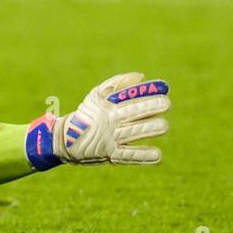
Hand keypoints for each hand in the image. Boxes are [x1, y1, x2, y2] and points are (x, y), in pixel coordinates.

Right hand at [28, 73, 170, 167]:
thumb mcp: (96, 95)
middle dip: (151, 108)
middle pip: (134, 115)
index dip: (148, 98)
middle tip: (166, 104)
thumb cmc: (86, 114)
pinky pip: (128, 156)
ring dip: (151, 128)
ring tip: (163, 126)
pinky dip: (142, 155)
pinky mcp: (110, 155)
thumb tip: (140, 76)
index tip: (163, 94)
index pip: (130, 102)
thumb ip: (117, 84)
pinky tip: (157, 154)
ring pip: (134, 133)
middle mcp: (110, 123)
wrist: (66, 139)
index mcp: (107, 109)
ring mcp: (110, 139)